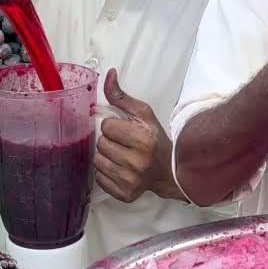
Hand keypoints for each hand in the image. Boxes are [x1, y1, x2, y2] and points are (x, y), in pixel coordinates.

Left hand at [94, 69, 173, 202]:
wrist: (169, 171)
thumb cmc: (155, 140)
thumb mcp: (143, 114)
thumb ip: (121, 96)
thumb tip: (108, 74)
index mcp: (143, 140)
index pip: (106, 127)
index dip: (113, 127)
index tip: (124, 131)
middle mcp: (137, 162)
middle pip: (100, 144)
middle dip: (109, 141)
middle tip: (124, 144)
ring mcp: (130, 180)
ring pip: (98, 161)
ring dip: (106, 156)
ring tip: (121, 156)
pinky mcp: (124, 194)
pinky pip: (99, 178)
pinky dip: (106, 172)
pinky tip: (120, 168)